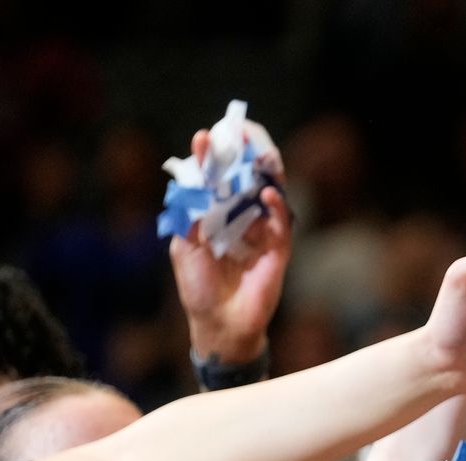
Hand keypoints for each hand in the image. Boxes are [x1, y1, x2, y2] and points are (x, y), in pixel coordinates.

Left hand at [170, 131, 291, 364]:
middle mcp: (239, 220)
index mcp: (214, 217)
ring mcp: (260, 233)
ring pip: (267, 195)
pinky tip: (266, 194)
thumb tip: (196, 183)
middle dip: (242, 156)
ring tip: (257, 153)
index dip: (210, 158)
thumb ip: (189, 216)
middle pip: (244, 180)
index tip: (203, 137)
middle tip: (240, 132)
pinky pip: (282, 222)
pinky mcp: (278, 249)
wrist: (220, 322)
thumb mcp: (183, 247)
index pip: (214, 180)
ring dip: (263, 172)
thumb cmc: (199, 288)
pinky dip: (277, 206)